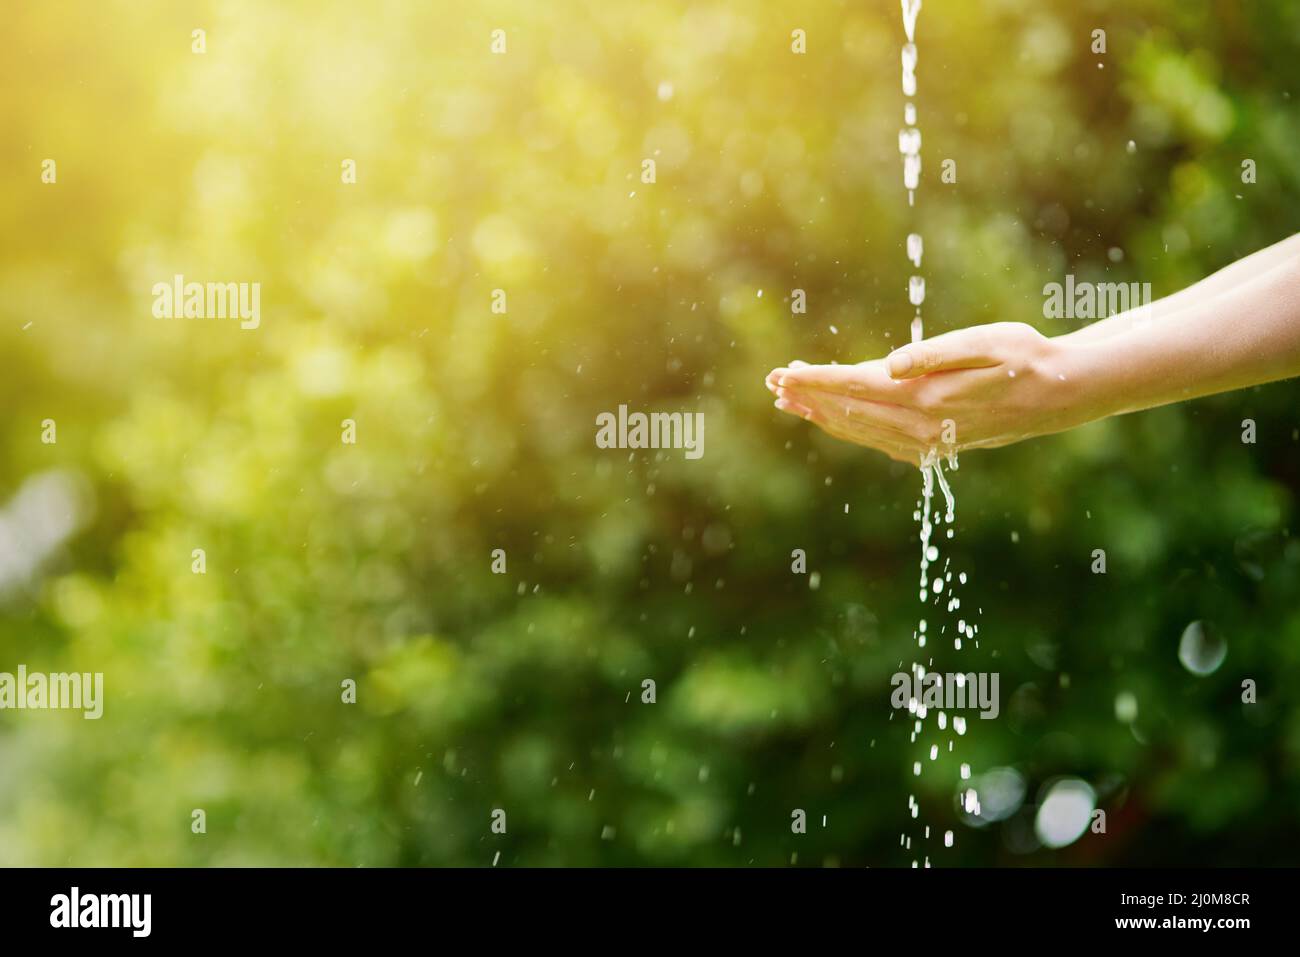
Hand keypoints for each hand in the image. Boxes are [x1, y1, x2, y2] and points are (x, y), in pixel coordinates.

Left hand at [766, 323, 1104, 460]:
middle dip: (807, 396)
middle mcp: (921, 428)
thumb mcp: (986, 342)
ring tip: (789, 399)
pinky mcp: (931, 448)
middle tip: (772, 382)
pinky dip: (848, 427)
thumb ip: (934, 354)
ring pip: (859, 430)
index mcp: (928, 398)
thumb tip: (887, 365)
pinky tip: (831, 417)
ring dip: (821, 414)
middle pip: (849, 412)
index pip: (856, 388)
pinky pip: (877, 439)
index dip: (816, 381)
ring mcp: (925, 444)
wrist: (1060, 396)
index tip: (783, 373)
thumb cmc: (1026, 357)